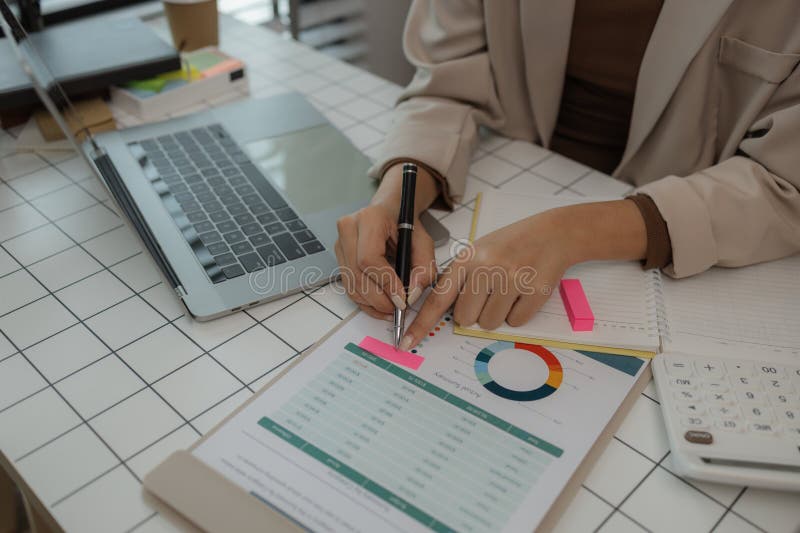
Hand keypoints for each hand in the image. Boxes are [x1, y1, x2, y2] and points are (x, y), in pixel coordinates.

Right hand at [335, 204, 436, 318]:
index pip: (369, 258)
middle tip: (398, 308)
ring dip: (372, 303)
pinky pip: (348, 286)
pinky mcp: (339, 256)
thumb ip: (424, 267)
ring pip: (351, 284)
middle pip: (357, 274)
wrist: (390, 210)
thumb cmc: (405, 223)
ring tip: (391, 308)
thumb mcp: (423, 242)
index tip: (401, 298)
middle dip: (379, 298)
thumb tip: (412, 294)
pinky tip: (380, 305)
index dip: (385, 283)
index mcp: (370, 218)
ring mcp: (340, 242)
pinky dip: (365, 301)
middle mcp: (349, 228)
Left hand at [400, 200, 647, 350]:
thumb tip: (443, 314)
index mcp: (466, 260)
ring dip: (497, 314)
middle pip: (464, 317)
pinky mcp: (534, 290)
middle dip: (474, 312)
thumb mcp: (478, 253)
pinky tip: (523, 292)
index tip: (406, 342)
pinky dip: (518, 313)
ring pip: (489, 323)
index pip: (437, 298)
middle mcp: (486, 268)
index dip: (420, 324)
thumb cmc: (509, 246)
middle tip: (489, 293)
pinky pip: (516, 322)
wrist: (551, 234)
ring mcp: (511, 279)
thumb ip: (459, 280)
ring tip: (508, 290)